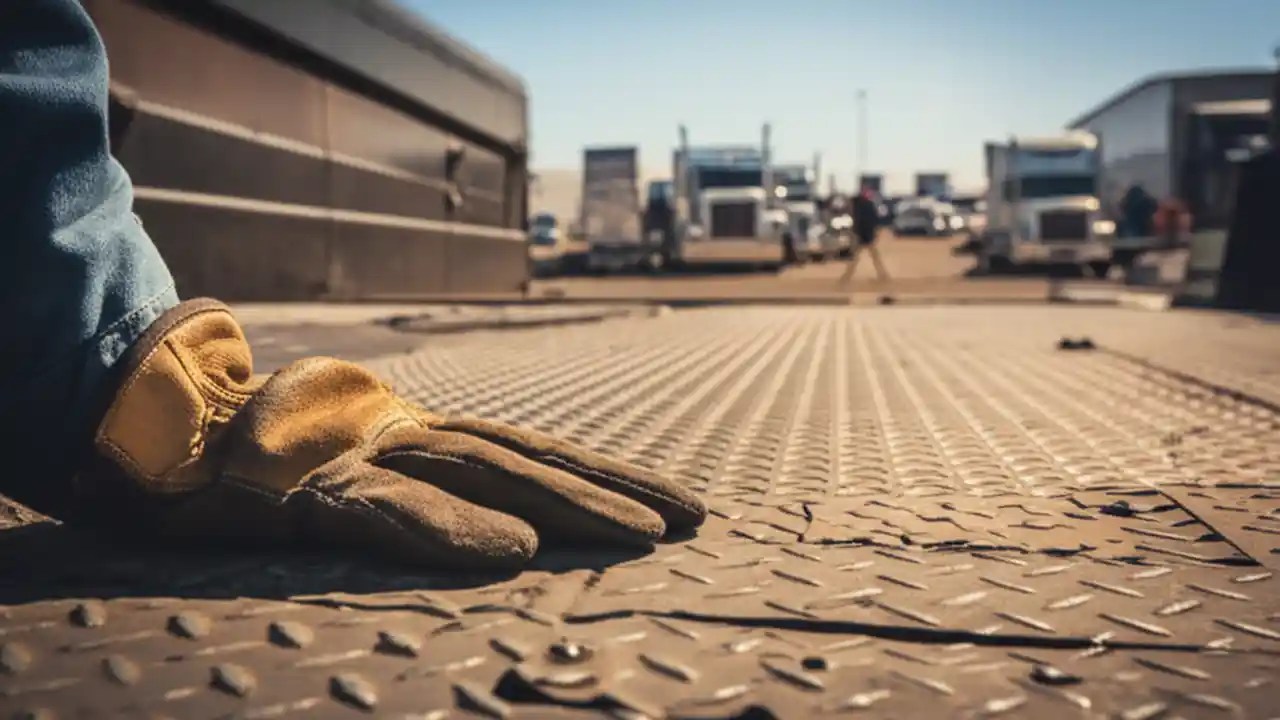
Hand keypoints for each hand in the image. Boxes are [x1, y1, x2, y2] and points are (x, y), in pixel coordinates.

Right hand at [86, 300, 705, 567]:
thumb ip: (426, 488)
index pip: (538, 455)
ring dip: (563, 506)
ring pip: (481, 475)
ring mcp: (365, 456)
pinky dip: (447, 526)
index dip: (609, 477)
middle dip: (613, 490)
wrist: (164, 425)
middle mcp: (412, 436)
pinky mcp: (310, 487)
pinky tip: (507, 549)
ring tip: (638, 536)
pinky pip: (387, 511)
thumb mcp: (367, 469)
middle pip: (531, 460)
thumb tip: (504, 526)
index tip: (681, 505)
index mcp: (429, 437)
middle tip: (694, 518)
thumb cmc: (272, 457)